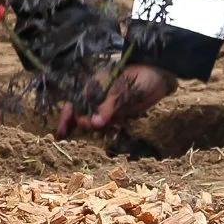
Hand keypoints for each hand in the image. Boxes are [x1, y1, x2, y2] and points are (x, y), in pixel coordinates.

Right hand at [55, 63, 176, 136]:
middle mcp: (99, 97)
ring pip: (92, 120)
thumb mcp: (124, 90)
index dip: (68, 116)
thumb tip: (93, 123)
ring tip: (76, 145)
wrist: (161, 78)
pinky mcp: (119, 114)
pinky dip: (100, 132)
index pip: (76, 102)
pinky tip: (95, 142)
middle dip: (73, 126)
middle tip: (65, 139)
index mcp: (95, 86)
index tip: (62, 131)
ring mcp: (108, 106)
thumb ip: (108, 107)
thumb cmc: (140, 77)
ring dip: (86, 131)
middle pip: (81, 112)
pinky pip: (106, 124)